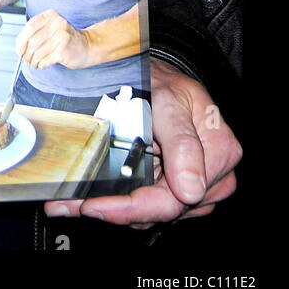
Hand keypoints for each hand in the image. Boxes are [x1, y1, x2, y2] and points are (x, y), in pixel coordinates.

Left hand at [17, 9, 89, 69]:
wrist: (87, 46)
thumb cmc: (65, 39)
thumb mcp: (50, 29)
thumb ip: (35, 33)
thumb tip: (18, 47)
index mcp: (51, 15)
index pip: (30, 27)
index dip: (21, 40)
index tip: (18, 49)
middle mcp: (57, 23)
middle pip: (32, 41)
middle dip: (26, 54)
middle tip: (26, 60)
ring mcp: (62, 36)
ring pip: (38, 52)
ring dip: (33, 61)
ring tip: (34, 63)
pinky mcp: (64, 50)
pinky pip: (45, 60)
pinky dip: (41, 64)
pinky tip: (42, 64)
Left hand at [43, 57, 241, 227]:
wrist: (155, 76)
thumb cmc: (164, 82)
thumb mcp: (169, 100)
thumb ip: (183, 143)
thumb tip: (192, 190)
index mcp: (219, 154)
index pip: (175, 200)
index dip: (133, 208)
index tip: (96, 206)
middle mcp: (211, 178)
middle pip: (160, 211)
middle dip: (113, 210)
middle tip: (71, 205)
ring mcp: (191, 186)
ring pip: (148, 213)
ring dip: (108, 208)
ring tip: (69, 201)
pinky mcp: (171, 188)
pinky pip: (143, 204)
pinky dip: (114, 201)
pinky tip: (86, 197)